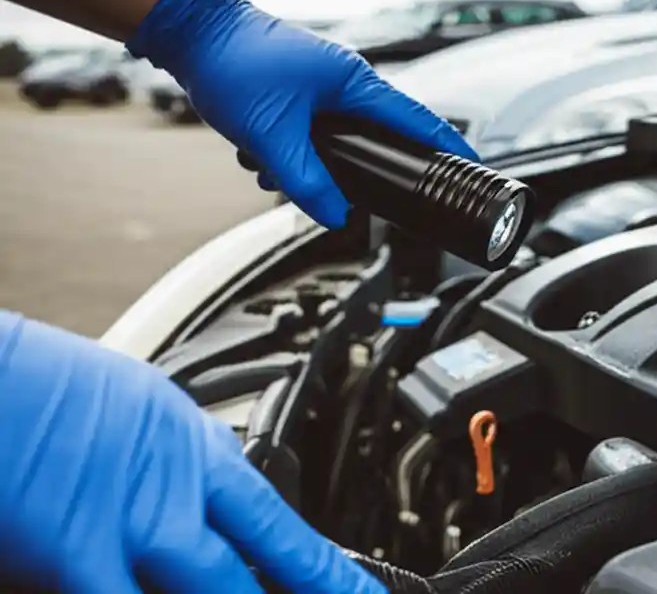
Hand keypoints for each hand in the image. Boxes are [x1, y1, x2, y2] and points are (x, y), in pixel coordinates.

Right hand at [0, 312, 385, 593]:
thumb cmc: (30, 382)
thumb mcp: (125, 406)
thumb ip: (166, 464)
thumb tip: (192, 506)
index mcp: (188, 446)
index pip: (278, 523)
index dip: (328, 572)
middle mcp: (171, 489)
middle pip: (254, 570)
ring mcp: (126, 529)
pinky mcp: (74, 556)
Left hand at [128, 0, 475, 228]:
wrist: (191, 31)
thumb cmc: (234, 63)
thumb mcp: (272, 136)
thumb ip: (306, 181)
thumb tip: (334, 215)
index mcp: (355, 82)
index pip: (417, 120)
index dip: (448, 146)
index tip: (472, 166)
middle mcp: (346, 80)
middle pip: (380, 134)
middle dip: (365, 168)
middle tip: (372, 191)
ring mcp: (322, 84)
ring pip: (340, 137)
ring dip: (314, 163)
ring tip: (277, 170)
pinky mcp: (298, 90)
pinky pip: (313, 130)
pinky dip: (291, 150)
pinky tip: (263, 159)